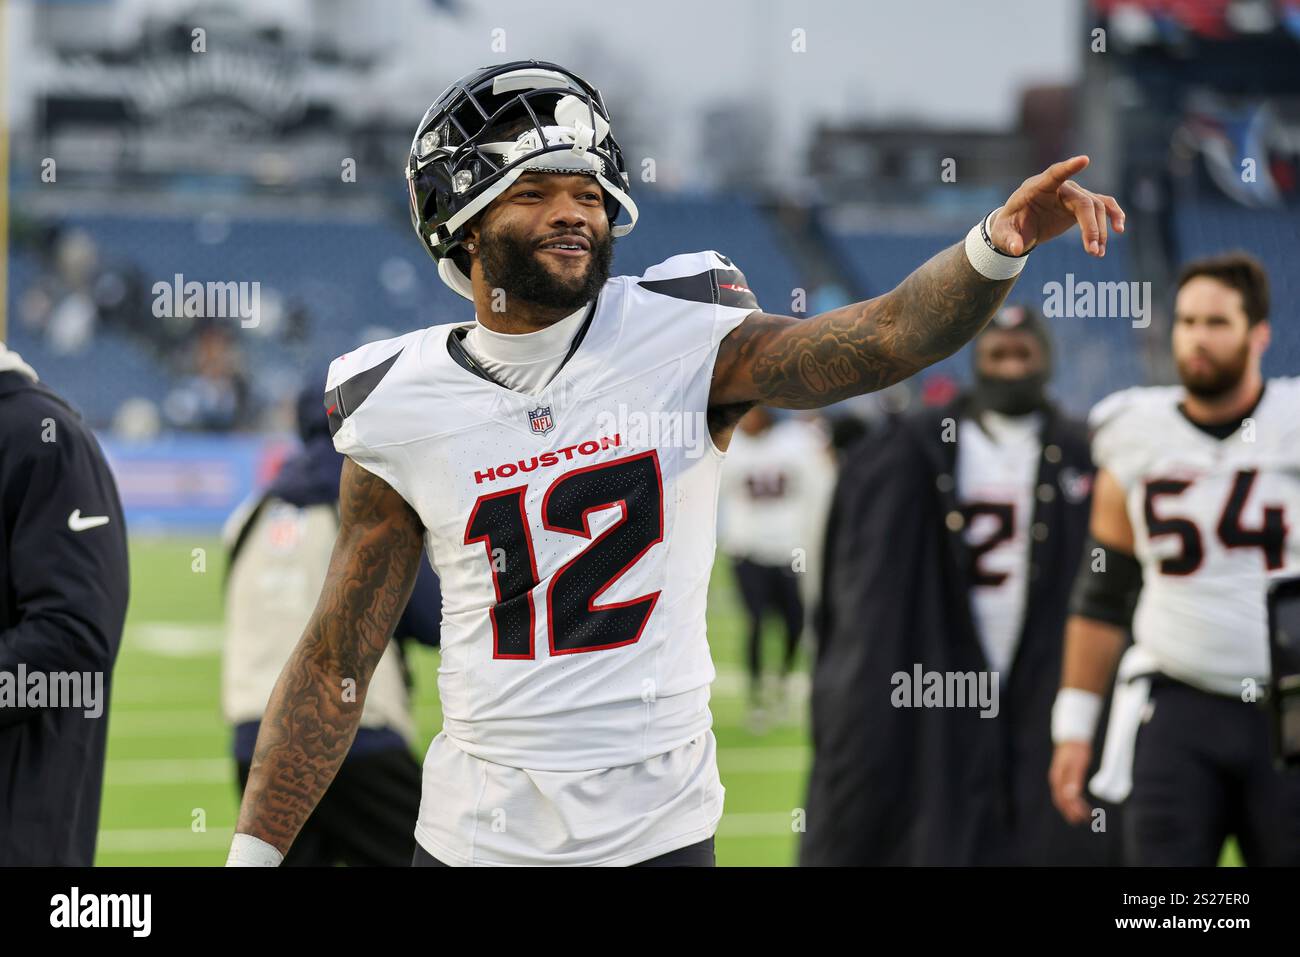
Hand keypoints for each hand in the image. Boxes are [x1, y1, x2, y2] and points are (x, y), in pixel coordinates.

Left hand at [990, 155, 1124, 257]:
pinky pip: (1103, 205)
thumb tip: (1016, 249)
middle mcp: (1059, 188)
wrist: (1017, 227)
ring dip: (1100, 230)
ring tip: (1097, 254)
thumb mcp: (1001, 234)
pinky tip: (1119, 229)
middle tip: (1092, 251)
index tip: (1085, 159)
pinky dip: (1114, 215)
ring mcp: (1072, 194)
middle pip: (1083, 201)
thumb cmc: (1008, 226)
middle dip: (1090, 226)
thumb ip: (1008, 240)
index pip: (1054, 174)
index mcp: (1036, 188)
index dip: (1068, 168)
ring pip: (1096, 206)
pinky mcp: (1081, 204)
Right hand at [1049, 739, 1093, 824]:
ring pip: (1063, 798)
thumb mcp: (1077, 764)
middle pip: (1062, 801)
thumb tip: (1071, 796)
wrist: (1072, 738)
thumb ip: (1074, 779)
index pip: (1065, 799)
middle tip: (1083, 820)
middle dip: (1071, 812)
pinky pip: (1065, 792)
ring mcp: (1059, 778)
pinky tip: (1078, 803)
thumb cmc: (1076, 750)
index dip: (1075, 809)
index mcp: (1059, 778)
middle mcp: (1057, 780)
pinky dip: (1071, 800)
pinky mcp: (1063, 777)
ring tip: (1081, 816)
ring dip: (1071, 808)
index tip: (1085, 816)